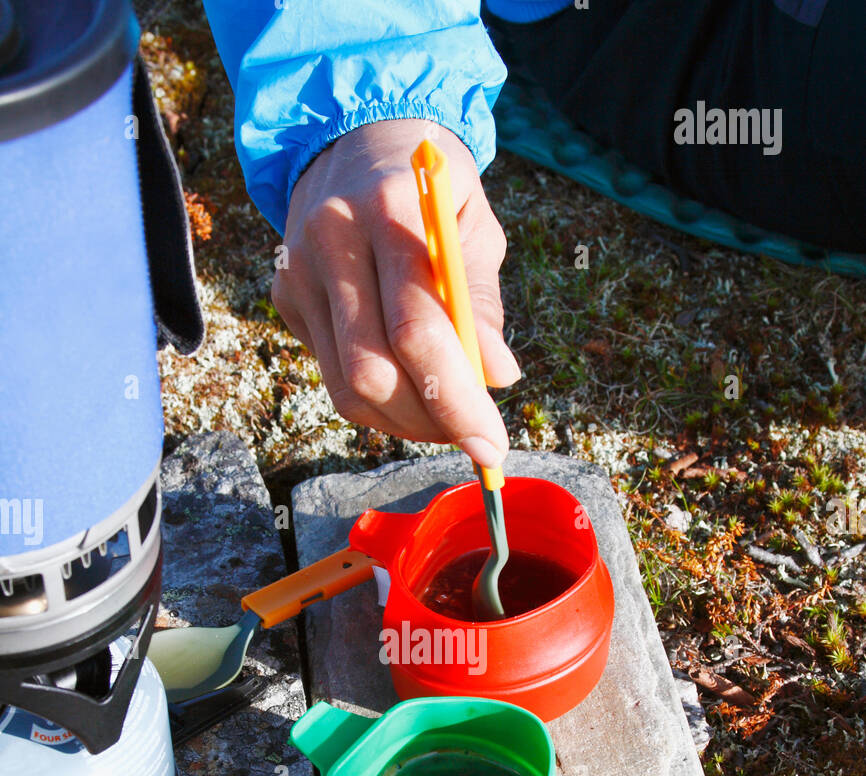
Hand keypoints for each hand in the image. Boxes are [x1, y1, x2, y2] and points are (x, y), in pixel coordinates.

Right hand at [272, 119, 518, 468]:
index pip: (417, 331)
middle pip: (372, 372)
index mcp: (388, 211)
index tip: (491, 445)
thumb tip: (498, 376)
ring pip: (346, 388)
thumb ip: (480, 301)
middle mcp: (331, 240)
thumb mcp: (473, 224)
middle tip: (472, 436)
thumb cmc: (430, 188)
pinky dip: (378, 401)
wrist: (354, 137)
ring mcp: (298, 271)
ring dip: (404, 422)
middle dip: (429, 422)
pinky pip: (331, 376)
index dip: (456, 401)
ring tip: (444, 418)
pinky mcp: (285, 296)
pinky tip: (408, 385)